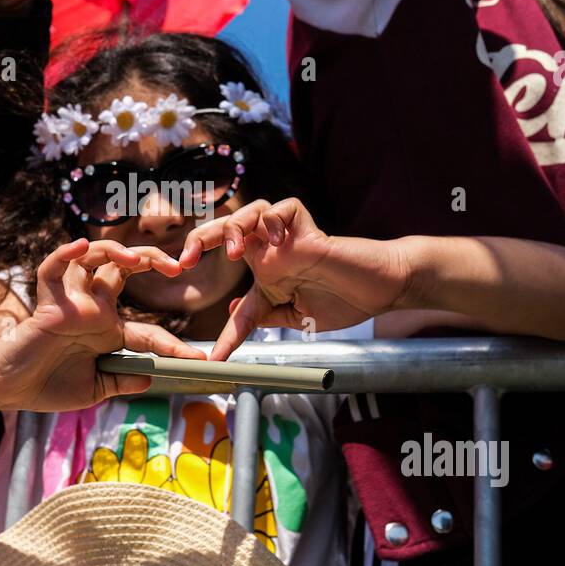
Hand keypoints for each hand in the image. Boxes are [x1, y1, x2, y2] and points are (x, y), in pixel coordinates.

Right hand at [0, 239, 203, 411]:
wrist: (11, 389)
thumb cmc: (49, 386)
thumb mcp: (95, 389)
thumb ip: (122, 381)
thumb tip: (151, 377)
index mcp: (107, 330)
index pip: (148, 331)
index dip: (173, 344)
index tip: (198, 360)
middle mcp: (93, 309)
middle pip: (124, 270)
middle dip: (151, 260)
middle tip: (177, 266)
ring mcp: (71, 302)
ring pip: (93, 259)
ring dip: (116, 252)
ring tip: (134, 259)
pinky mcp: (47, 302)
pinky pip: (52, 269)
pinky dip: (64, 254)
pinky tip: (79, 246)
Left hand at [178, 198, 404, 359]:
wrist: (379, 290)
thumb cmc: (345, 300)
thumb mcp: (298, 316)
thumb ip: (266, 314)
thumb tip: (232, 314)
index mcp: (267, 275)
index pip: (236, 300)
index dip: (225, 332)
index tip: (214, 358)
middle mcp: (272, 252)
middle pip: (226, 232)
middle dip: (199, 240)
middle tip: (185, 261)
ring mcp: (288, 238)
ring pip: (250, 211)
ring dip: (233, 227)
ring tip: (234, 254)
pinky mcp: (307, 227)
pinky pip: (282, 207)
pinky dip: (272, 219)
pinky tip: (276, 241)